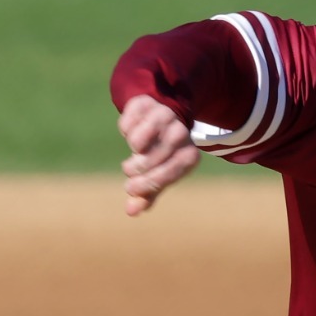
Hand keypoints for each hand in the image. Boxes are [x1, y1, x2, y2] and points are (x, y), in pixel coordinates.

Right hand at [118, 94, 199, 216]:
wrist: (161, 116)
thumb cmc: (161, 154)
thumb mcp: (158, 175)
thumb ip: (147, 194)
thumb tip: (131, 212)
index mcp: (190, 156)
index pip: (168, 174)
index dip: (147, 184)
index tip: (131, 189)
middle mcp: (182, 134)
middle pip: (151, 159)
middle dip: (135, 169)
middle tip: (129, 170)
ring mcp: (165, 115)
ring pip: (139, 141)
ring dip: (132, 150)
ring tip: (135, 150)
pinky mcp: (146, 103)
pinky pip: (128, 123)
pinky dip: (126, 130)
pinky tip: (133, 130)